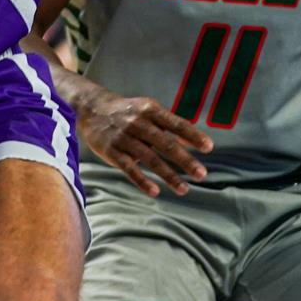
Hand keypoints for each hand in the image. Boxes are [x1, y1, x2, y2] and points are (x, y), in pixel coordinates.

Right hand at [64, 79, 212, 196]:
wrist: (92, 109)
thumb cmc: (128, 112)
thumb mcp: (149, 112)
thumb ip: (170, 126)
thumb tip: (195, 143)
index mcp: (150, 110)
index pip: (176, 123)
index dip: (192, 135)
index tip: (208, 148)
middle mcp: (138, 123)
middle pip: (165, 143)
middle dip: (185, 160)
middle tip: (202, 174)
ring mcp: (124, 138)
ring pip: (150, 159)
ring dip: (169, 175)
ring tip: (184, 189)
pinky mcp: (112, 151)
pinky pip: (129, 168)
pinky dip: (142, 181)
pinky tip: (155, 192)